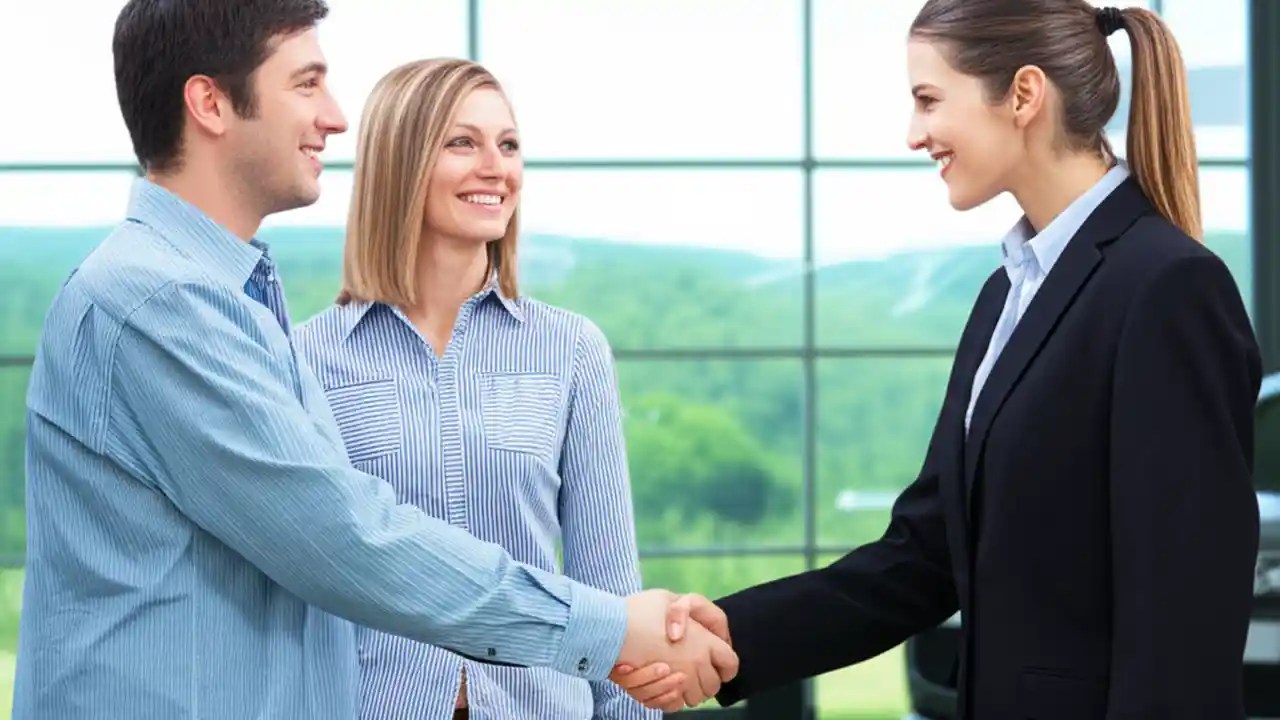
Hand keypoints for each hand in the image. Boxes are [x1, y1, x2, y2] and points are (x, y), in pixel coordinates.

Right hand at [613, 593, 733, 710]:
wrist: (608, 628)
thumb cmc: (637, 611)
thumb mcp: (667, 599)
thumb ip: (688, 610)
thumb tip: (702, 630)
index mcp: (705, 642)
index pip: (730, 663)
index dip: (726, 665)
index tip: (719, 664)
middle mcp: (695, 663)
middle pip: (714, 685)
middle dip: (707, 680)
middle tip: (693, 670)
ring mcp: (679, 680)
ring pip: (695, 698)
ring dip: (689, 690)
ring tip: (676, 676)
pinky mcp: (660, 694)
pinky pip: (675, 705)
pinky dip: (671, 700)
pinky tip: (665, 687)